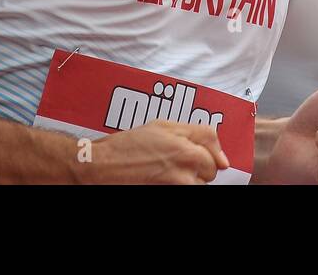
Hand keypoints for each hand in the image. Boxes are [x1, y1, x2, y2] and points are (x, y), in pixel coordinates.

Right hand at [78, 120, 228, 183]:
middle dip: (204, 168)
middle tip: (185, 167)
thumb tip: (214, 149)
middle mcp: (183, 157)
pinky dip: (183, 187)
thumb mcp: (158, 126)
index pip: (211, 139)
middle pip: (212, 166)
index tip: (214, 157)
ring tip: (173, 176)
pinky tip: (167, 183)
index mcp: (181, 137)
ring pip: (201, 183)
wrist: (103, 165)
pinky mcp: (170, 191)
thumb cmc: (125, 146)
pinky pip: (187, 190)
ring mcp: (177, 178)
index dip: (215, 148)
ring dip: (194, 181)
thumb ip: (188, 133)